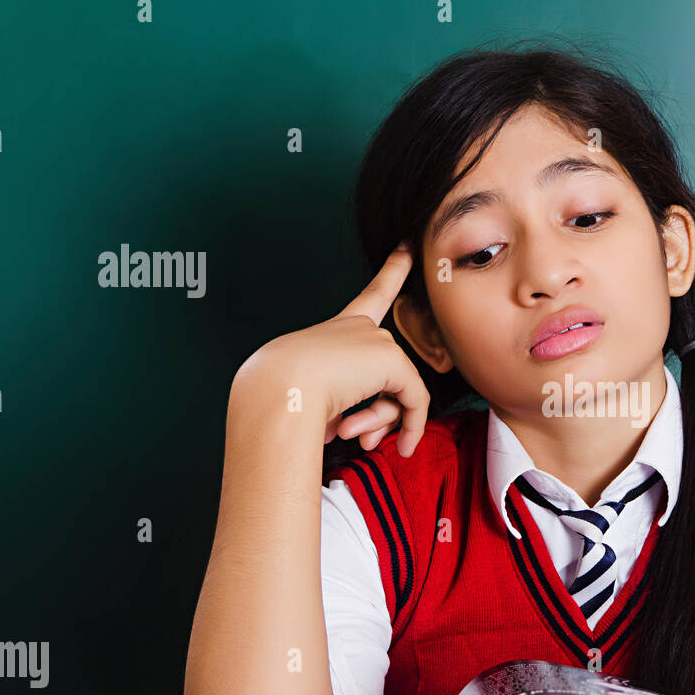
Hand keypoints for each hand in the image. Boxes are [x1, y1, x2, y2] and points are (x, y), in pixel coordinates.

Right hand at [236, 242, 430, 456]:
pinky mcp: (391, 360)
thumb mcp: (315, 398)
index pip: (372, 296)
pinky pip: (416, 401)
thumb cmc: (280, 396)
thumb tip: (350, 427)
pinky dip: (413, 428)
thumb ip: (341, 405)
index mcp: (338, 330)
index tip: (408, 248)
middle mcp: (360, 328)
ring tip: (354, 435)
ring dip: (380, 423)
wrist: (277, 390)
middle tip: (361, 440)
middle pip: (389, 376)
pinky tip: (404, 447)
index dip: (392, 270)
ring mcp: (377, 340)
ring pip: (398, 392)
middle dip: (378, 415)